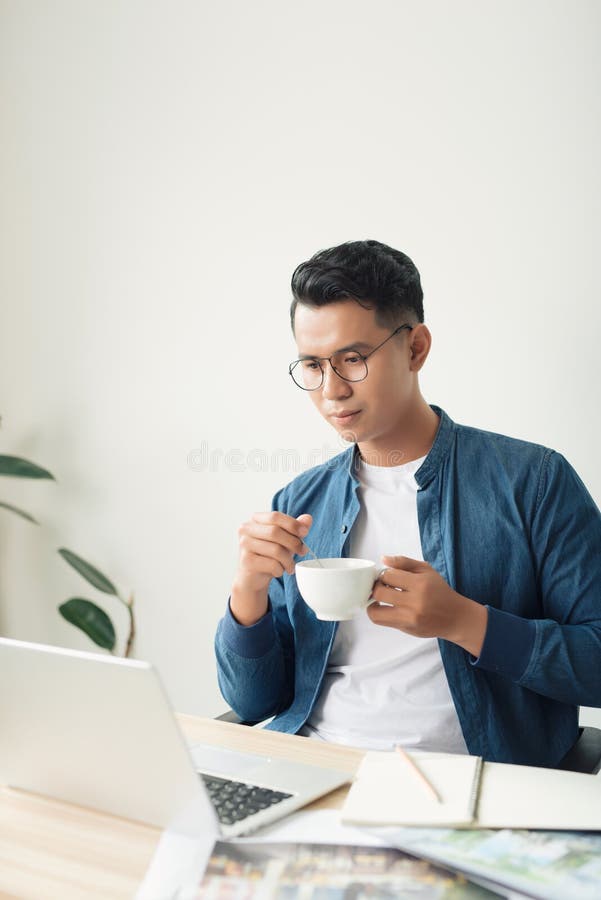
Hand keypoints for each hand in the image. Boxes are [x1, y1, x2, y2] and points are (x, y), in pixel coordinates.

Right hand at [231, 512, 311, 625]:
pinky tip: (279, 571)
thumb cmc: (269, 555)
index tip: (305, 532)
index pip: (275, 516)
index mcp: (255, 520)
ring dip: (288, 560)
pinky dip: (280, 570)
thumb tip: (308, 519)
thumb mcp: (284, 540)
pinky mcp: (246, 561)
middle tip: (302, 551)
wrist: (252, 578)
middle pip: (275, 532)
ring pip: (275, 550)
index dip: (292, 524)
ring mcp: (244, 545)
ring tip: (291, 566)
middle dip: (294, 543)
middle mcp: (246, 529)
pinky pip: (272, 564)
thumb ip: (295, 528)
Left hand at [368, 555, 487, 656]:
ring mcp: (409, 618)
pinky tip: (382, 606)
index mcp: (420, 583)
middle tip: (381, 586)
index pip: (388, 575)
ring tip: (379, 597)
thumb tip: (383, 559)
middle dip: (376, 587)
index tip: (387, 576)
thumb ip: (404, 562)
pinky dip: (376, 612)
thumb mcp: (426, 570)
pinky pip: (381, 621)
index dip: (384, 574)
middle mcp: (415, 602)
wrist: (455, 617)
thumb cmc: (439, 591)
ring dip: (373, 602)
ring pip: (375, 611)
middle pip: (379, 592)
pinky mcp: (406, 628)